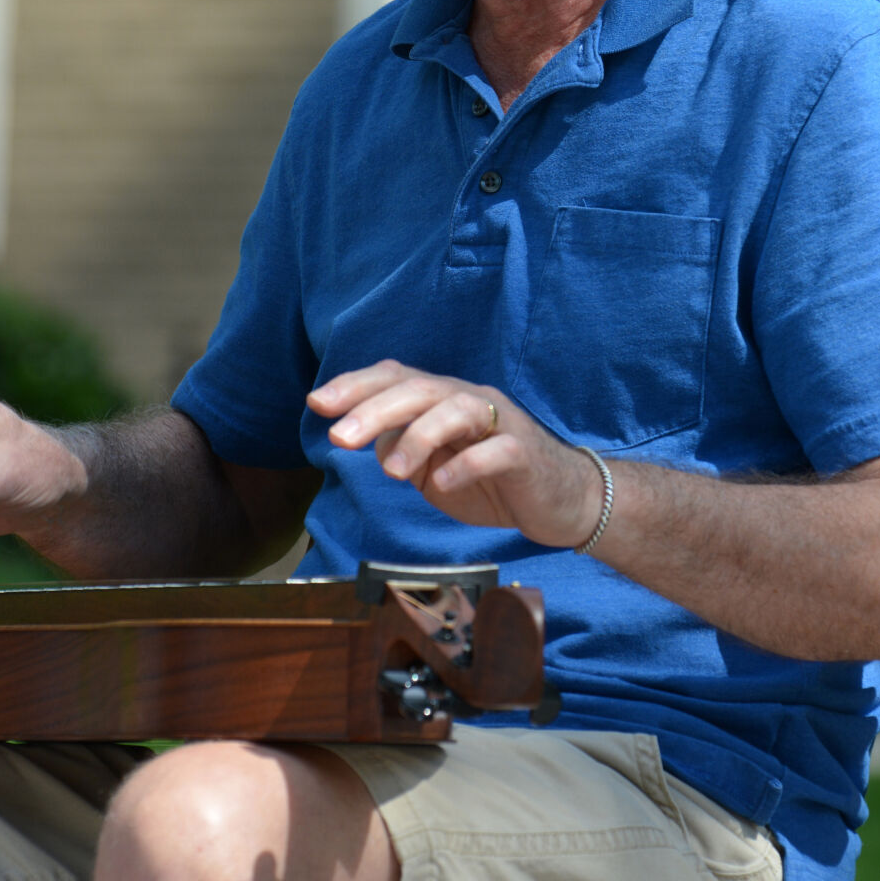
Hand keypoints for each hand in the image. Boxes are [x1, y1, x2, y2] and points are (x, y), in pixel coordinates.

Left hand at [307, 360, 601, 547]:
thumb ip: (402, 448)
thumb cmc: (493, 481)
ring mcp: (500, 423)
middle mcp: (469, 401)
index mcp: (442, 401)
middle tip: (341, 438)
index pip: (395, 379)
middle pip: (419, 390)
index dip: (355, 386)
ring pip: (456, 410)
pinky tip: (444, 483)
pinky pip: (497, 450)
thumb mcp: (435, 467)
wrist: (562, 501)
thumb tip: (370, 440)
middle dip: (375, 410)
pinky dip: (468, 464)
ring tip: (392, 472)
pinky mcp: (526, 454)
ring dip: (419, 436)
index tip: (317, 404)